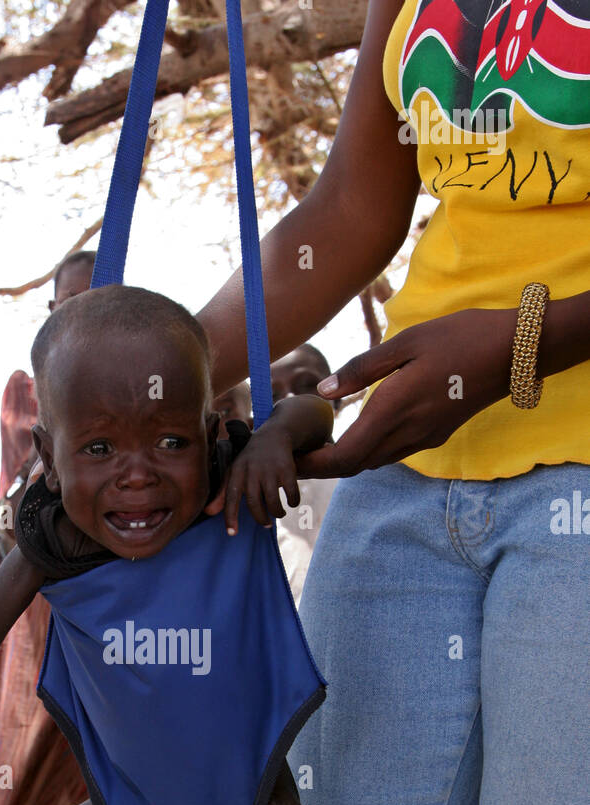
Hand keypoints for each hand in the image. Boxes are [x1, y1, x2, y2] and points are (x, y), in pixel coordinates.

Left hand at [204, 396, 332, 532]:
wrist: (274, 436)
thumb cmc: (250, 460)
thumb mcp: (234, 472)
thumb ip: (222, 493)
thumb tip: (208, 513)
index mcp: (236, 472)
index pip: (230, 497)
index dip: (230, 516)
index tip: (232, 533)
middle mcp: (252, 471)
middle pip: (254, 503)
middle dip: (260, 518)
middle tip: (265, 524)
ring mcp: (270, 470)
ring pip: (273, 502)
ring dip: (278, 513)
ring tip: (279, 513)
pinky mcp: (287, 469)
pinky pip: (291, 494)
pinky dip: (293, 502)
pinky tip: (291, 503)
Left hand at [302, 307, 516, 476]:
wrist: (516, 352)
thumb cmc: (460, 338)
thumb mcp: (405, 343)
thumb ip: (361, 370)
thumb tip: (323, 393)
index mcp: (393, 412)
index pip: (342, 458)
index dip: (313, 466)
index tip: (289, 460)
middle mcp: (407, 434)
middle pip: (354, 466)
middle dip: (322, 466)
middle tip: (295, 453)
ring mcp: (424, 438)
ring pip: (373, 461)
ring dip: (345, 458)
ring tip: (320, 442)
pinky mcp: (436, 434)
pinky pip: (393, 451)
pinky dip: (368, 448)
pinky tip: (360, 429)